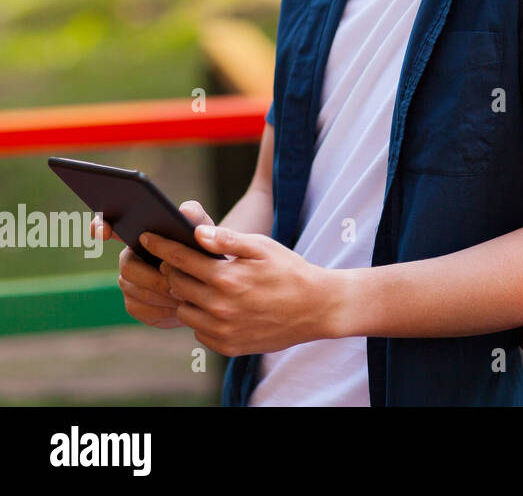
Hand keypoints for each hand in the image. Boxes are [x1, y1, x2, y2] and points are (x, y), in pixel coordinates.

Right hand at [94, 201, 214, 329]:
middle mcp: (129, 258)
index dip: (101, 226)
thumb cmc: (204, 251)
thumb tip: (184, 210)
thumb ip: (195, 216)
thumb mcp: (203, 231)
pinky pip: (141, 309)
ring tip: (186, 294)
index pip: (109, 226)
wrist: (212, 285)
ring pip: (136, 290)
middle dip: (154, 276)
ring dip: (162, 294)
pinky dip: (162, 309)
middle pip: (128, 267)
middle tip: (177, 280)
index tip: (105, 231)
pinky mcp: (136, 305)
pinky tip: (179, 307)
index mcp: (140, 235)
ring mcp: (129, 283)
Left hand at [142, 223, 340, 356]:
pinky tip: (220, 308)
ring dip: (187, 296)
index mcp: (226, 277)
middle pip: (176, 284)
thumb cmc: (290, 271)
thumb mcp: (263, 247)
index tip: (147, 237)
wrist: (317, 308)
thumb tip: (197, 233)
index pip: (179, 259)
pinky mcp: (227, 346)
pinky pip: (199, 332)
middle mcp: (219, 306)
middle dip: (174, 270)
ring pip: (184, 311)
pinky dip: (203, 318)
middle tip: (181, 261)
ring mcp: (222, 329)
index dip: (161, 245)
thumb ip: (228, 239)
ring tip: (205, 286)